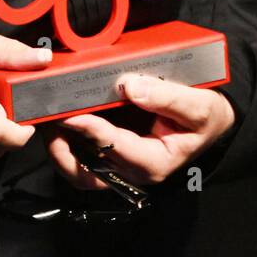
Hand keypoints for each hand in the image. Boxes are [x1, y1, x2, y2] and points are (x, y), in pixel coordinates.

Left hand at [46, 75, 235, 188]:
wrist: (211, 124)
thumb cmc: (206, 117)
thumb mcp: (199, 105)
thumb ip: (167, 96)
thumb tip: (130, 85)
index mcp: (154, 162)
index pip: (115, 147)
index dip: (91, 130)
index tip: (71, 114)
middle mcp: (132, 171)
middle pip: (87, 171)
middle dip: (62, 148)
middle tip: (47, 120)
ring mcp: (120, 167)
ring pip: (79, 170)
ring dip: (59, 149)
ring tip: (46, 120)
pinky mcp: (113, 157)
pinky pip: (82, 159)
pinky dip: (67, 143)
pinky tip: (59, 120)